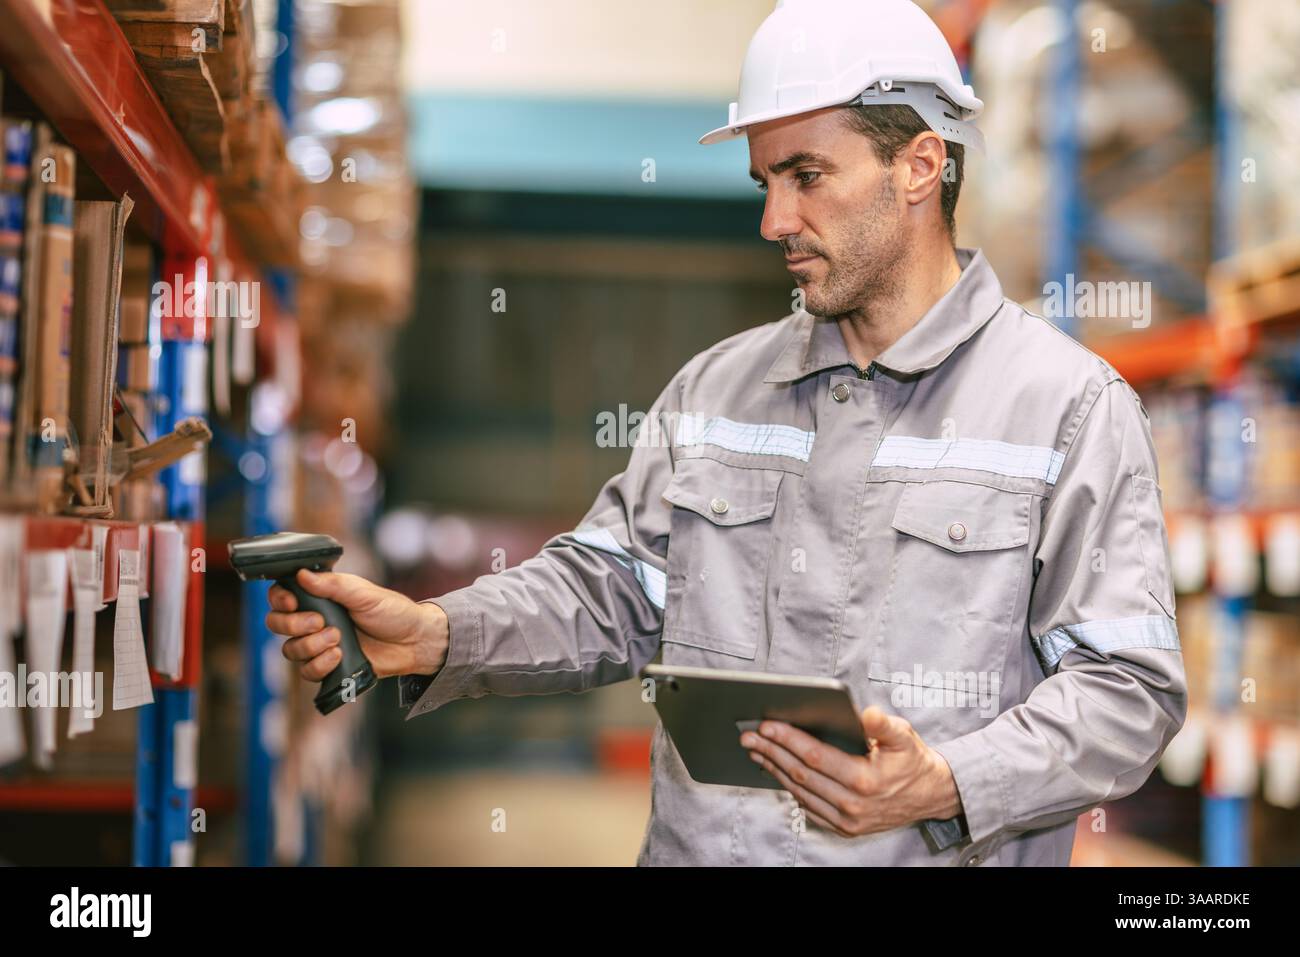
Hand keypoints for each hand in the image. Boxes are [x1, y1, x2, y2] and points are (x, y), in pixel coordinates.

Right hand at [266, 569, 448, 682]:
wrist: (414, 642)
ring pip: (290, 650)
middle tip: (320, 622)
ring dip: (310, 645)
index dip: (279, 599)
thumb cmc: (393, 612)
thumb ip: (333, 585)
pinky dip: (319, 665)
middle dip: (293, 624)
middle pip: (277, 624)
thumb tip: (303, 574)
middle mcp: (315, 620)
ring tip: (338, 639)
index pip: (282, 596)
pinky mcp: (328, 666)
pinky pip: (307, 671)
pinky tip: (339, 656)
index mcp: (321, 596)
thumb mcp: (365, 593)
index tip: (293, 602)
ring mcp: (320, 644)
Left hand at [740, 705, 960, 836]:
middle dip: (771, 752)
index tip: (766, 726)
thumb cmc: (912, 760)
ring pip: (800, 792)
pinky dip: (790, 788)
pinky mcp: (845, 828)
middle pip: (801, 774)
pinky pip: (809, 807)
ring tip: (756, 751)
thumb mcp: (904, 735)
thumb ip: (883, 724)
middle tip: (748, 736)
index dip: (788, 739)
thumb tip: (865, 714)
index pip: (815, 756)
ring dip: (774, 770)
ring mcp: (847, 820)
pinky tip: (777, 771)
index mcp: (865, 780)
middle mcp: (853, 804)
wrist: (930, 795)